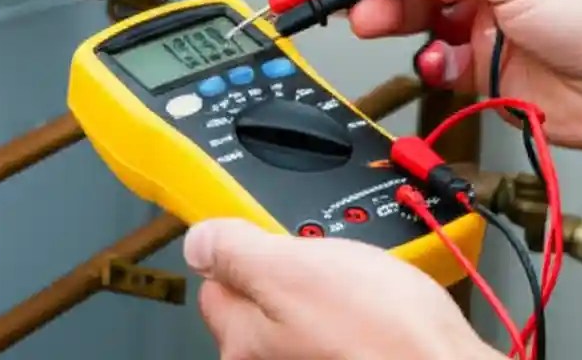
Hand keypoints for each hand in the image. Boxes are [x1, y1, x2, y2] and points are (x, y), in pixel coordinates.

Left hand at [184, 218, 503, 359]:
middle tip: (333, 263)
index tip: (273, 236)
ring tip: (366, 288)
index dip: (245, 252)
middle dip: (293, 277)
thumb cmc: (381, 333)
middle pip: (262, 305)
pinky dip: (357, 320)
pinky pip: (341, 334)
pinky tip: (381, 311)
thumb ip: (236, 250)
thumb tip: (199, 241)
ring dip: (330, 297)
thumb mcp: (293, 268)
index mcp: (243, 345)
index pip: (216, 286)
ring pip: (305, 317)